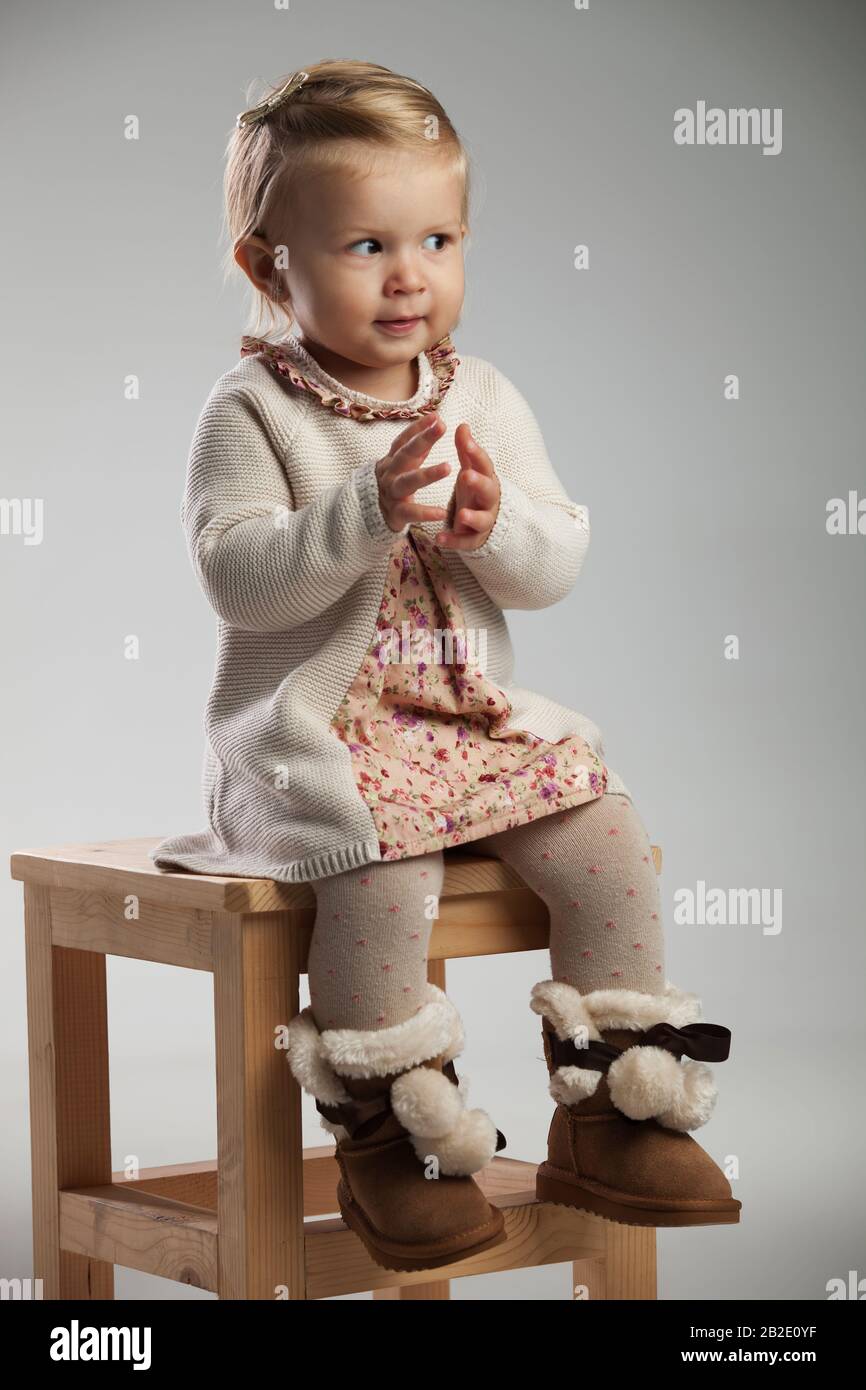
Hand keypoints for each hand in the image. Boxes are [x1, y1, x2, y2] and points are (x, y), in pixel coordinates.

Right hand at [375, 414, 450, 531]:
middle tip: (442, 427)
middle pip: (405, 454)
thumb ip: (418, 449)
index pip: (404, 440)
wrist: (368, 514)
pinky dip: (426, 513)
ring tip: (448, 467)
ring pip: (408, 481)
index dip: (418, 427)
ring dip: (428, 474)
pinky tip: (443, 513)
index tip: (436, 417)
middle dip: (423, 439)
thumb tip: (435, 423)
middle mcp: (390, 473)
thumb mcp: (402, 465)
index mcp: (393, 460)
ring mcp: (392, 492)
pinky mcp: (396, 513)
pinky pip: (411, 512)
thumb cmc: (392, 484)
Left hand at [435, 423, 500, 550]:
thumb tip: (463, 425)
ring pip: (482, 520)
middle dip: (478, 483)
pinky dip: (453, 541)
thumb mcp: (472, 470)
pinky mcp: (473, 539)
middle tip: (466, 476)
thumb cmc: (475, 491)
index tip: (465, 440)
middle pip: (488, 490)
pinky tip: (439, 539)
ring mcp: (483, 521)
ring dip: (472, 516)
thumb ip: (467, 451)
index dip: (475, 452)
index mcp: (486, 479)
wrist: (486, 523)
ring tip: (462, 514)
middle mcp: (488, 500)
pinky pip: (465, 542)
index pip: (483, 464)